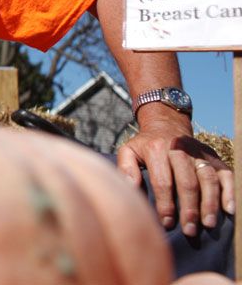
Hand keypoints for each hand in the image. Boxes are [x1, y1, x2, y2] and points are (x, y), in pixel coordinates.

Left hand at [116, 120, 233, 236]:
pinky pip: (226, 174)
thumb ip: (126, 168)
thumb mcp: (128, 151)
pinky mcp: (214, 157)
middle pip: (188, 182)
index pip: (163, 181)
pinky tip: (229, 209)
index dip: (165, 204)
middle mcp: (180, 150)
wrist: (166, 125)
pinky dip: (229, 191)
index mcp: (156, 149)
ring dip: (210, 203)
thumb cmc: (145, 146)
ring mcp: (199, 153)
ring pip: (208, 179)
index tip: (167, 223)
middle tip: (189, 230)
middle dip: (189, 208)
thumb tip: (131, 187)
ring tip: (208, 224)